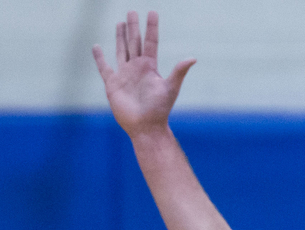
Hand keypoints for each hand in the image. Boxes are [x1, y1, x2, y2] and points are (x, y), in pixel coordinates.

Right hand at [92, 11, 195, 137]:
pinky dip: (99, 57)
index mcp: (150, 67)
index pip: (150, 42)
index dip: (151, 27)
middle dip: (133, 27)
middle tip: (132, 12)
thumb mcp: (170, 88)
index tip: (152, 12)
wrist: (145, 127)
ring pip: (121, 50)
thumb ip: (179, 72)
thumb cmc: (159, 109)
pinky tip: (97, 47)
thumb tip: (193, 58)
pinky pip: (104, 67)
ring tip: (120, 23)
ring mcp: (124, 74)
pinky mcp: (112, 83)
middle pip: (134, 42)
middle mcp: (137, 68)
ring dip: (120, 37)